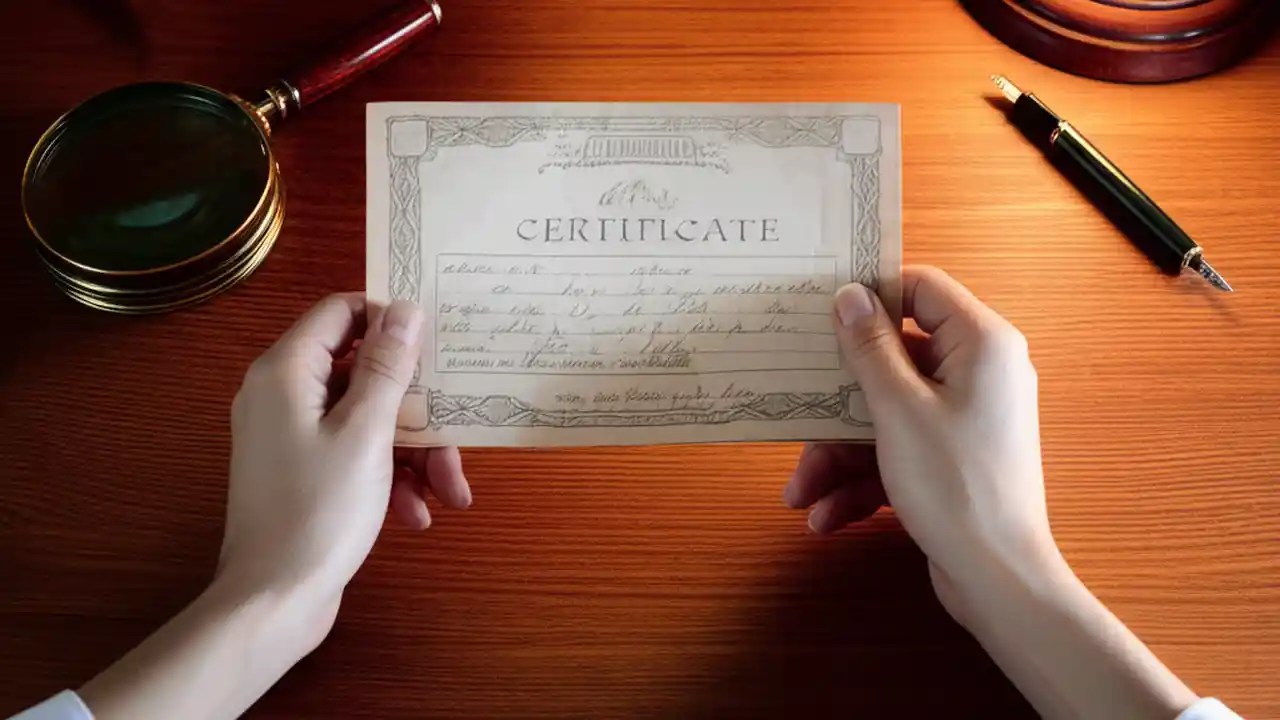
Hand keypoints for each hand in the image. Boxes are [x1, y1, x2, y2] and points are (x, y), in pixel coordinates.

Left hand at [219, 294, 471, 630]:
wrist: (273, 602)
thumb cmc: (318, 511)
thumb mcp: (366, 433)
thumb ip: (387, 367)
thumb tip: (404, 308)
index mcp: (286, 372)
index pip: (340, 312)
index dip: (389, 319)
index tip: (437, 344)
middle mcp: (282, 394)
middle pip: (363, 372)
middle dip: (417, 405)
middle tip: (458, 428)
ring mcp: (291, 436)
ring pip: (367, 418)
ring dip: (413, 451)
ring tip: (448, 492)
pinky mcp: (303, 472)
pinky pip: (354, 453)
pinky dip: (389, 476)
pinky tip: (415, 514)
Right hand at [784, 266, 1057, 615]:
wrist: (997, 579)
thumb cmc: (955, 485)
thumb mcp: (898, 411)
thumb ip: (870, 348)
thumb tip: (850, 293)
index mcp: (981, 344)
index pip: (923, 289)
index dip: (872, 295)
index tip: (821, 310)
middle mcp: (979, 374)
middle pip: (893, 362)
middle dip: (838, 401)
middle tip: (794, 407)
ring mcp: (965, 419)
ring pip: (886, 415)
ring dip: (839, 455)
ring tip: (800, 495)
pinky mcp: (951, 458)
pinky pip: (898, 451)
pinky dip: (862, 481)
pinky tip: (827, 517)